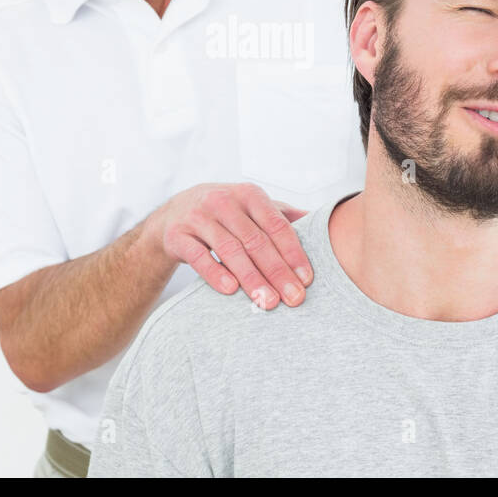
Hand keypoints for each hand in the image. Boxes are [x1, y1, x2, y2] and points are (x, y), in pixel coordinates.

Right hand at [147, 183, 311, 309]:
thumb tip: (323, 224)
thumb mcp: (252, 207)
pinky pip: (198, 256)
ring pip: (229, 249)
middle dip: (277, 272)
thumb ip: (282, 216)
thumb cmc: (225, 213)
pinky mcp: (178, 235)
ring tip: (267, 302)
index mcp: (248, 194)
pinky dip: (215, 273)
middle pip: (255, 240)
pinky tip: (231, 290)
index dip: (293, 253)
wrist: (174, 212)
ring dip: (251, 278)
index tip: (307, 279)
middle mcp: (223, 201)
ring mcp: (198, 217)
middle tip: (293, 298)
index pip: (276, 225)